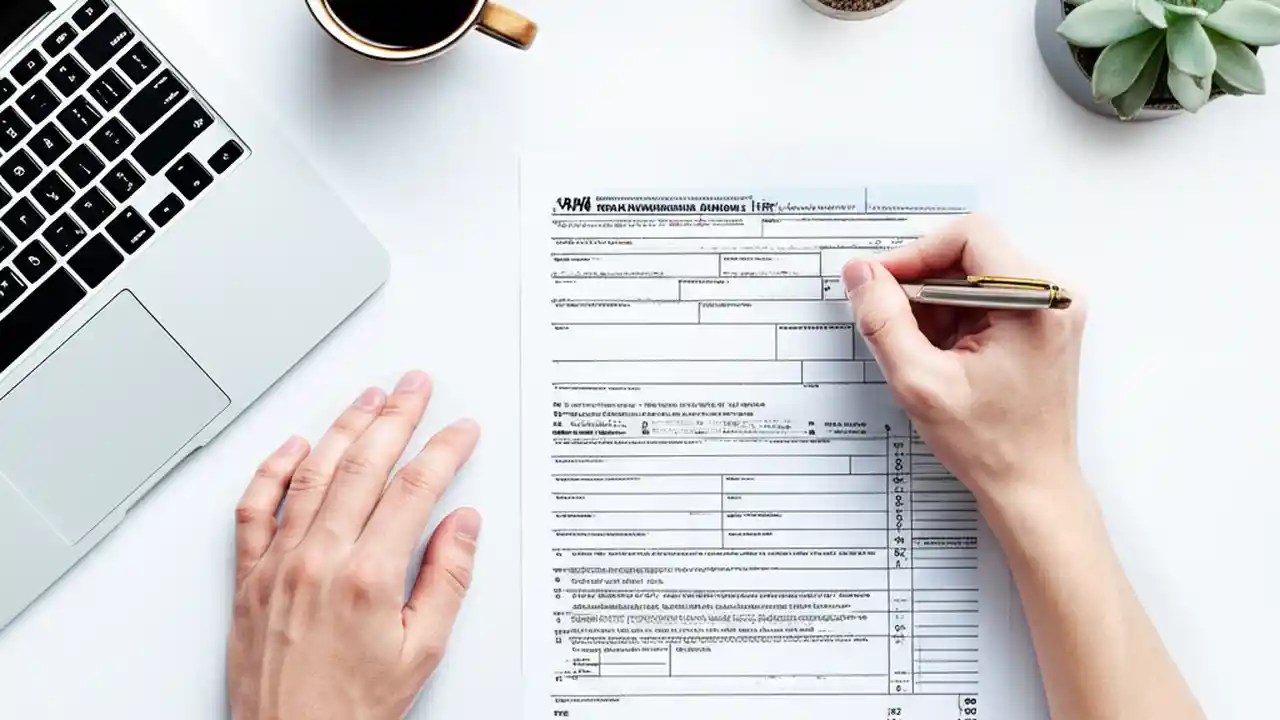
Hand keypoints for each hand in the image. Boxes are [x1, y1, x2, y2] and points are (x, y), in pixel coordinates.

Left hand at [227, 371, 481, 719]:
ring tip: (368, 399)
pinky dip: (274, 470)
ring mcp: (278, 564)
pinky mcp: (248, 577)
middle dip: (396, 417)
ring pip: (313, 474)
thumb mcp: (421, 652)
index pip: (414, 490)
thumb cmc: (351, 710)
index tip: (460, 431)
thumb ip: (446, 581)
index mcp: (367, 578)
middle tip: (416, 387)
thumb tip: (462, 525)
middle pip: (364, 467)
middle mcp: (318, 561)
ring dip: (344, 428)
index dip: (443, 451)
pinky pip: (255, 508)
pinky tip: (294, 446)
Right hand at [843, 215, 1086, 505]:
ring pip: (973, 275)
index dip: (915, 253)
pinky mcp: (1041, 323)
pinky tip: (941, 355)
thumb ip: (884, 321)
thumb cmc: (989, 444)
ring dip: (935, 304)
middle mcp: (1052, 295)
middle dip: (921, 283)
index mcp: (1034, 301)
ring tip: (922, 351)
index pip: (968, 235)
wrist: (1031, 485)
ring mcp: (1050, 308)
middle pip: (970, 253)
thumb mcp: (920, 382)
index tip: (881, 283)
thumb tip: (860, 274)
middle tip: (892, 322)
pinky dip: (953, 317)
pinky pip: (986, 297)